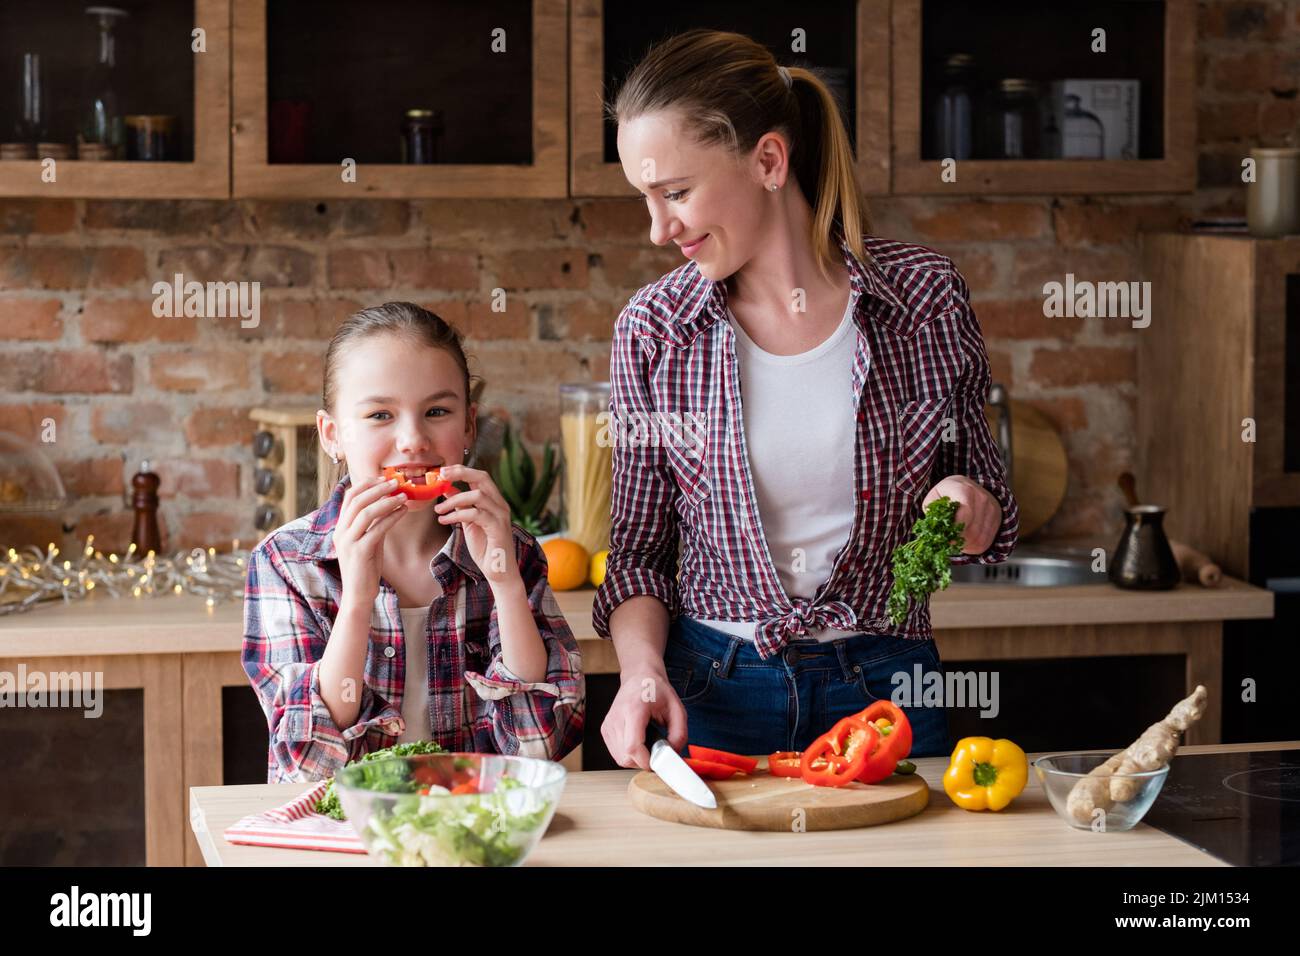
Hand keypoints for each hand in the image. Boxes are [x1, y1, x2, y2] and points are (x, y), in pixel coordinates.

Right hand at [334, 473, 407, 605]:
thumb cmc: (365, 567)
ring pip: (366, 513)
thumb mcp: (368, 540)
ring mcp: (347, 542)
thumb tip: (388, 503)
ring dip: (386, 501)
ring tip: (403, 496)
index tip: (383, 477)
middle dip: (378, 488)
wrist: (358, 594)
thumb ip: (373, 523)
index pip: (349, 497)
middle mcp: (340, 532)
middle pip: (356, 500)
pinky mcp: (358, 552)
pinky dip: (392, 517)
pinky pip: (377, 529)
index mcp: (340, 527)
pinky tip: (403, 512)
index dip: (366, 484)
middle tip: (396, 482)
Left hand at [432, 464, 519, 587]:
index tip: (443, 471)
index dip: (462, 470)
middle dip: (460, 473)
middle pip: (483, 478)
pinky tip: (444, 521)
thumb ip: (461, 505)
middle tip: (441, 476)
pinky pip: (475, 514)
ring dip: (453, 500)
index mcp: (494, 501)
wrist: (498, 572)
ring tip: (438, 510)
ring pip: (478, 495)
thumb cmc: (485, 547)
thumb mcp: (468, 522)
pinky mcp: (497, 528)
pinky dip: (456, 515)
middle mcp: (500, 505)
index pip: (480, 477)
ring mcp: (500, 516)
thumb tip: (447, 488)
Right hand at [601, 669, 687, 769]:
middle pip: (625, 757)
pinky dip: (629, 754)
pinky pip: (617, 753)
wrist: (639, 677)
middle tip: (657, 750)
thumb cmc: (656, 690)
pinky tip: (640, 742)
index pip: (632, 747)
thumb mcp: (677, 708)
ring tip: (649, 744)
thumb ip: (679, 733)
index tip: (659, 760)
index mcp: (633, 710)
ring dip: (637, 759)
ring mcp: (608, 725)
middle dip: (644, 761)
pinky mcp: (605, 730)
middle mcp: (616, 718)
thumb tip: (673, 754)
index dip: (646, 760)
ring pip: (620, 759)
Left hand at [923, 475, 1001, 553]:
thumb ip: (933, 510)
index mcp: (965, 490)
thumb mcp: (935, 496)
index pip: (966, 514)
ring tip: (955, 542)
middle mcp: (982, 499)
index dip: (955, 529)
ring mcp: (992, 510)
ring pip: (979, 539)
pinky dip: (973, 547)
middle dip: (957, 541)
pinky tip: (964, 542)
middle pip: (972, 531)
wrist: (970, 487)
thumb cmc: (948, 493)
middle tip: (947, 542)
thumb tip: (934, 529)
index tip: (945, 537)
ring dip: (965, 545)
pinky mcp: (997, 521)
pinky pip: (985, 542)